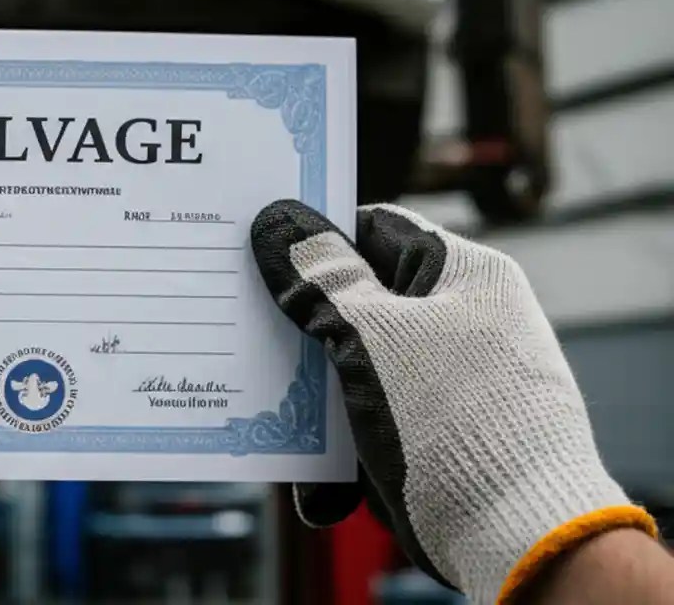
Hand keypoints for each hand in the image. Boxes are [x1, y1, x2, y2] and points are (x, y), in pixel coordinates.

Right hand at [250, 200, 656, 603]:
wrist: (521, 541)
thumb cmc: (454, 419)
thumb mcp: (372, 337)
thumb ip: (320, 281)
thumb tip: (278, 220)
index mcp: (462, 275)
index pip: (374, 230)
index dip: (314, 239)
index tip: (253, 249)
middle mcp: (458, 322)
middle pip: (354, 305)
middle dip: (298, 333)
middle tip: (240, 337)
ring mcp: (447, 383)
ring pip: (352, 374)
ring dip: (311, 409)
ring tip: (274, 431)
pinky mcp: (435, 439)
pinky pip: (369, 429)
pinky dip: (339, 459)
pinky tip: (319, 494)